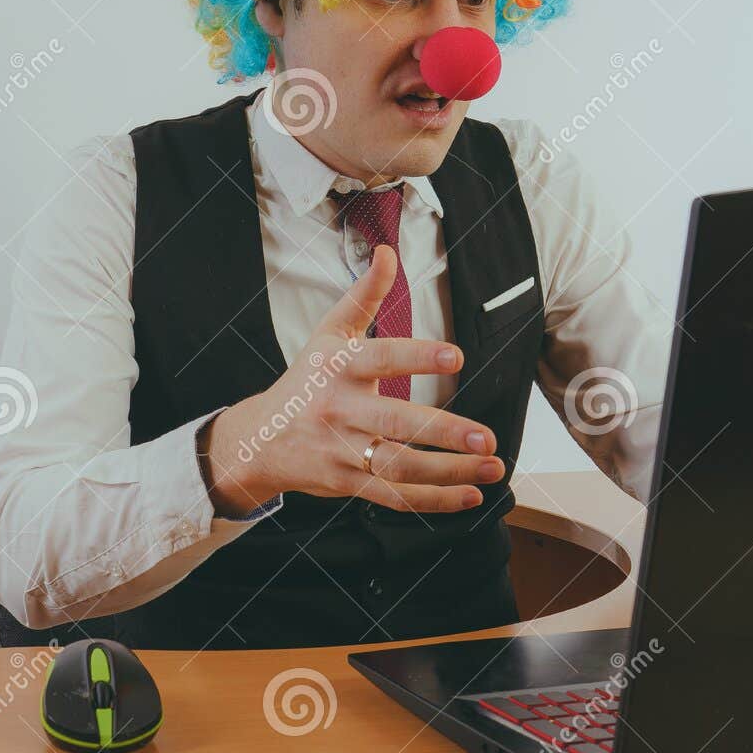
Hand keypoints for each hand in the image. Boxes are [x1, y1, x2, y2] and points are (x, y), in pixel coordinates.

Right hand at [202, 244, 502, 516]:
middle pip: (395, 422)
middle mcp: (339, 409)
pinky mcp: (347, 483)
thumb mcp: (327, 335)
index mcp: (338, 367)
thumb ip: (362, 295)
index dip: (418, 357)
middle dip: (443, 432)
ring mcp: (342, 450)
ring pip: (400, 465)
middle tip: (485, 436)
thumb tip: (388, 252)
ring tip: (493, 465)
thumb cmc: (305, 381)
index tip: (457, 358)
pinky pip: (394, 495)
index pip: (381, 358)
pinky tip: (470, 496)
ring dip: (450, 471)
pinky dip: (434, 500)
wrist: (259, 440)